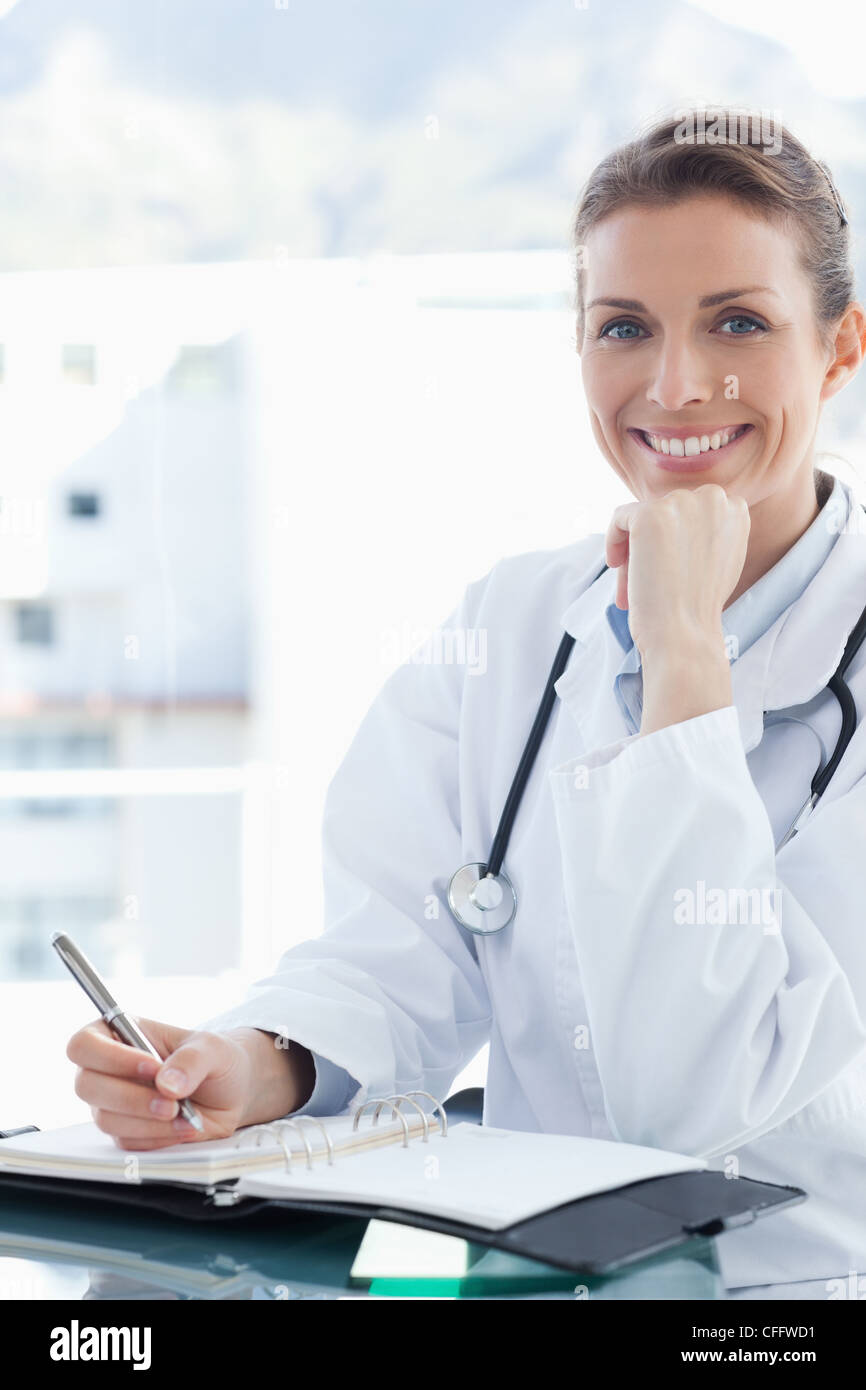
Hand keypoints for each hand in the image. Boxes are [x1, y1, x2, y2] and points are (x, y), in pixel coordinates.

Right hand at [66, 1017, 315, 1150]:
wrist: (232, 1092)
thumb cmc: (216, 1059)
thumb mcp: (212, 1048)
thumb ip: (191, 1060)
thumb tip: (167, 1084)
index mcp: (119, 1033)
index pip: (85, 1045)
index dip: (112, 1058)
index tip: (153, 1066)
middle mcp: (108, 1069)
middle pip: (87, 1085)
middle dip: (131, 1097)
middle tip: (170, 1102)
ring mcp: (112, 1103)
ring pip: (106, 1119)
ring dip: (147, 1121)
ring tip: (184, 1115)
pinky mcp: (125, 1131)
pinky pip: (127, 1142)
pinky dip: (158, 1137)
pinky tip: (183, 1127)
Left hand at [604, 484, 750, 659]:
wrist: (685, 633)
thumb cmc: (698, 606)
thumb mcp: (720, 558)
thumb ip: (706, 532)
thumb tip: (679, 521)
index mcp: (734, 508)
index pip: (690, 510)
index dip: (675, 539)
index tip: (670, 567)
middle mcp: (713, 498)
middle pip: (665, 512)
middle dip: (653, 545)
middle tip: (646, 581)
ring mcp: (681, 504)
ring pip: (642, 517)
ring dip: (634, 550)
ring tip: (632, 585)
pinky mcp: (650, 515)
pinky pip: (620, 517)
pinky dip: (613, 540)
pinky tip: (617, 565)